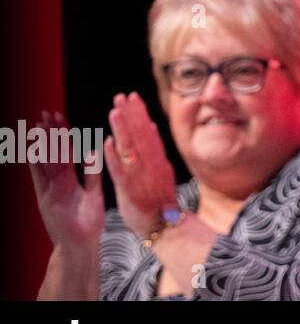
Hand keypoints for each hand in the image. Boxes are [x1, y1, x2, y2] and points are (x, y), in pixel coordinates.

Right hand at [29, 109, 104, 250]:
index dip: (63, 135)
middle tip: (46, 112)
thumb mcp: (94, 194)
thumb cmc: (89, 223)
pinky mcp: (45, 200)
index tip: (59, 117)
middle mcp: (58, 184)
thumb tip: (93, 151)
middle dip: (50, 134)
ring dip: (42, 144)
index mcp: (71, 181)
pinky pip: (40, 179)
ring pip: (45, 163)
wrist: (82, 246)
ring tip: (38, 125)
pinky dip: (36, 165)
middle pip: (53, 153)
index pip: (66, 152)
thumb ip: (93, 175)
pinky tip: (33, 149)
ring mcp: (50, 191)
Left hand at [104, 92, 177, 238]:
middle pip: (141, 135)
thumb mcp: (160, 172)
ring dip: (123, 129)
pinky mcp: (132, 191)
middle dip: (131, 114)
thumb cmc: (159, 201)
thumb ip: (153, 151)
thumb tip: (151, 127)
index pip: (148, 131)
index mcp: (158, 160)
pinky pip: (121, 171)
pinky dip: (115, 157)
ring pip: (131, 149)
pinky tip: (108, 143)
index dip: (139, 113)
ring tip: (114, 111)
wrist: (166, 228)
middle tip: (122, 96)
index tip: (132, 96)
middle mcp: (153, 165)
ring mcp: (143, 177)